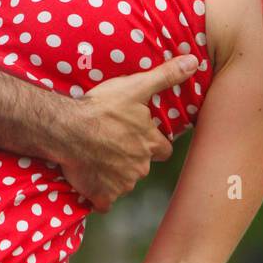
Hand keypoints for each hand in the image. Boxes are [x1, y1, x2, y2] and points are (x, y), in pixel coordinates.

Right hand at [57, 55, 196, 212]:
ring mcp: (122, 184)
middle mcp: (141, 166)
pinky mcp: (103, 196)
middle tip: (113, 143)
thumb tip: (194, 61)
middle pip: (142, 166)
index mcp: (150, 143)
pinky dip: (100, 194)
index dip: (154, 143)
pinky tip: (90, 179)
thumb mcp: (135, 86)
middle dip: (132, 158)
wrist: (68, 129)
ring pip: (124, 183)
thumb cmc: (102, 107)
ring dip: (115, 174)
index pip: (164, 150)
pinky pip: (105, 201)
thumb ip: (166, 76)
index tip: (140, 136)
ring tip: (97, 155)